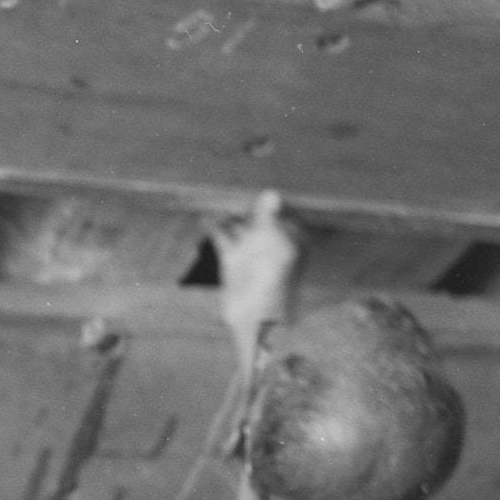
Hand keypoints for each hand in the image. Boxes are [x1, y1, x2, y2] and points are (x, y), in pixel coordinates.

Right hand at [210, 188, 300, 344]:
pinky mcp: (234, 259)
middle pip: (259, 214)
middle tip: (233, 181)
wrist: (257, 319)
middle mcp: (273, 241)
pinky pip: (223, 235)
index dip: (270, 197)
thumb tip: (271, 192)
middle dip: (247, 202)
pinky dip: (213, 225)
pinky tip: (205, 215)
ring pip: (239, 223)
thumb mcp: (273, 245)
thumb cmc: (273, 281)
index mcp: (294, 237)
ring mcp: (253, 250)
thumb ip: (268, 217)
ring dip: (228, 211)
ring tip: (215, 195)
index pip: (282, 208)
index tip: (257, 180)